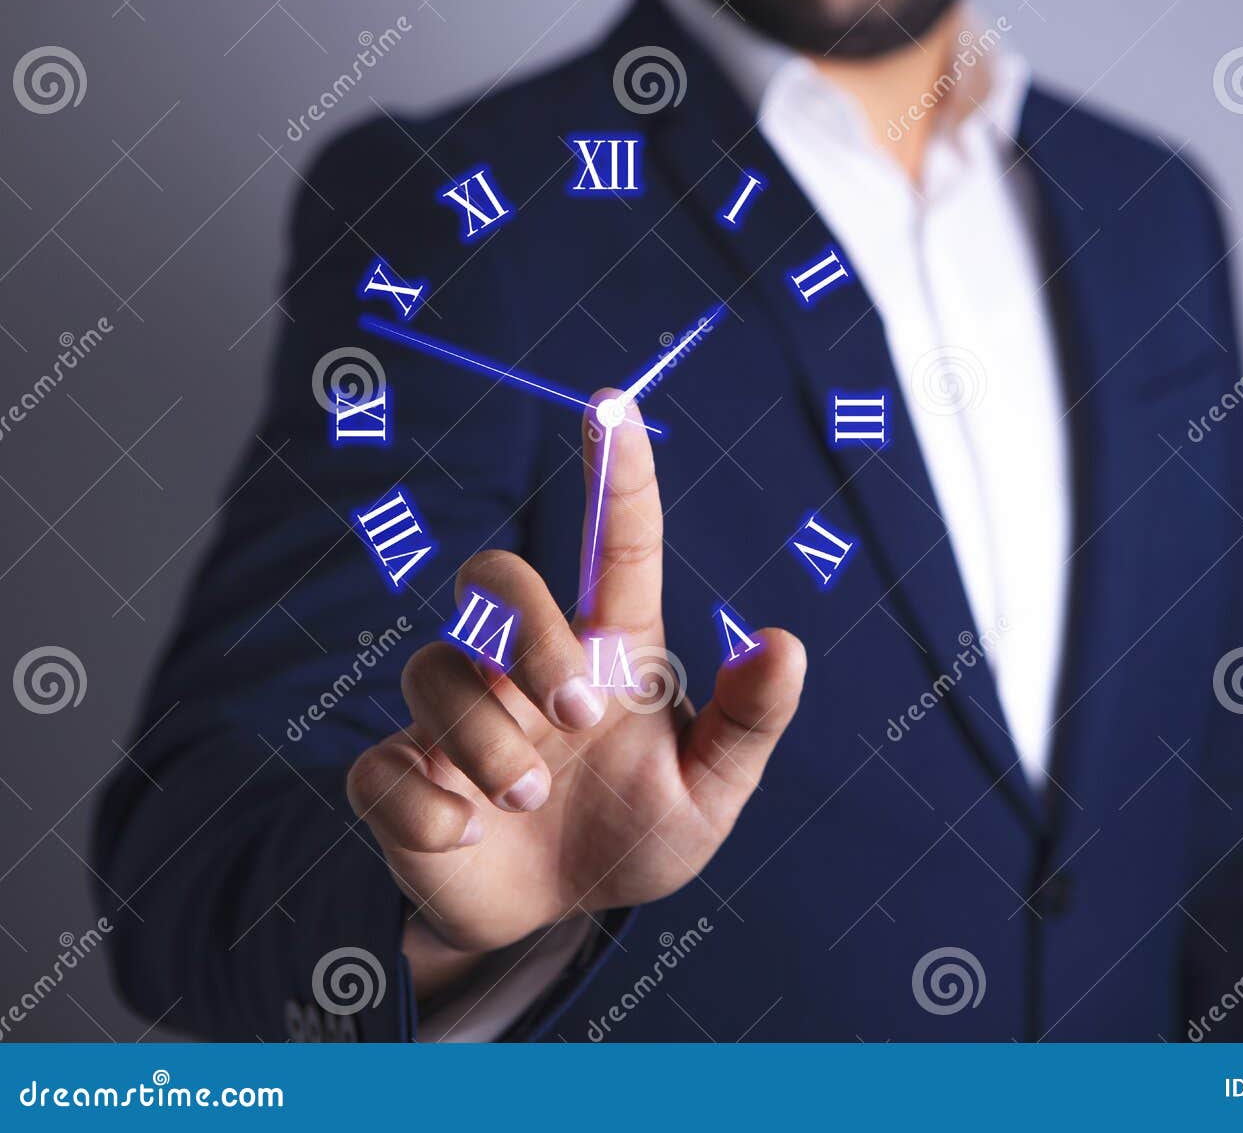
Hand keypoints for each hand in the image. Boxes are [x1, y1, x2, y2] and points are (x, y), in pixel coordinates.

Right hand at [345, 392, 805, 989]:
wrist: (553, 916)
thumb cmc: (635, 834)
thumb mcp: (709, 794)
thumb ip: (748, 723)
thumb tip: (782, 642)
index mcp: (609, 653)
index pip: (613, 547)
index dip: (615, 475)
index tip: (614, 405)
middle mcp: (527, 665)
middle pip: (496, 580)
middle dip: (531, 638)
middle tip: (577, 716)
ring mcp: (458, 714)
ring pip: (433, 668)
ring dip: (483, 738)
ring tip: (525, 798)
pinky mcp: (400, 774)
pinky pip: (380, 766)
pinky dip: (425, 807)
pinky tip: (464, 836)